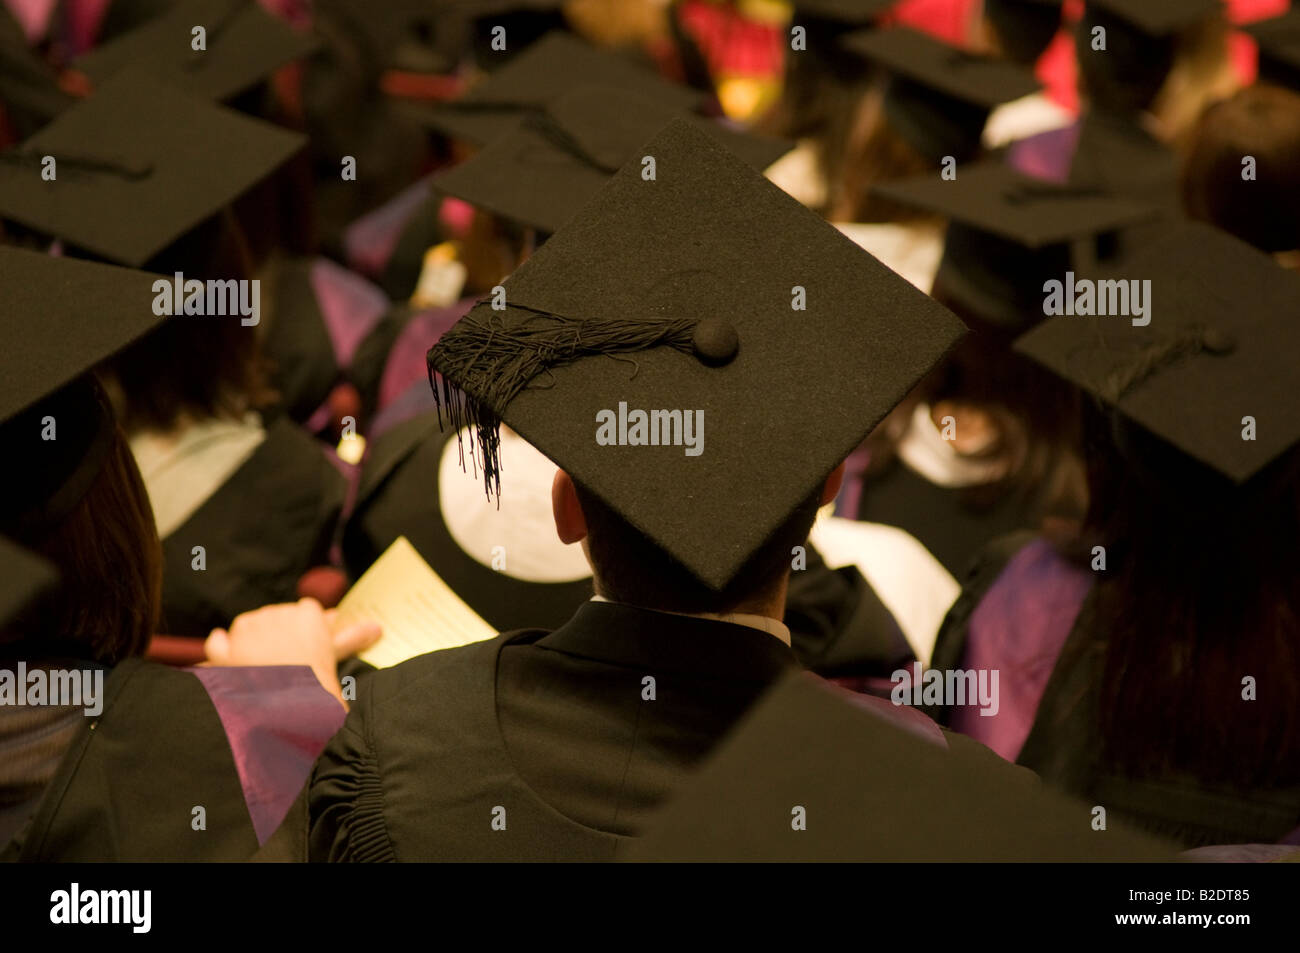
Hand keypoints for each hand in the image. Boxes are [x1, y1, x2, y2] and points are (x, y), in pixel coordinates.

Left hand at [205, 598, 380, 708]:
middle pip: (278, 616)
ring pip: (249, 625)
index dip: (310, 629)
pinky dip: (221, 647)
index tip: (313, 646)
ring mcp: (247, 632)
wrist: (284, 716)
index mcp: (308, 614)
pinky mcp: (224, 652)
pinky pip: (219, 642)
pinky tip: (225, 650)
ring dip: (252, 639)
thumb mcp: (336, 658)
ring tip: (262, 663)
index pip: (308, 610)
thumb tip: (377, 627)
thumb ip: (352, 638)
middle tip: (290, 660)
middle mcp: (277, 615)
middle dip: (281, 633)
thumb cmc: (318, 689)